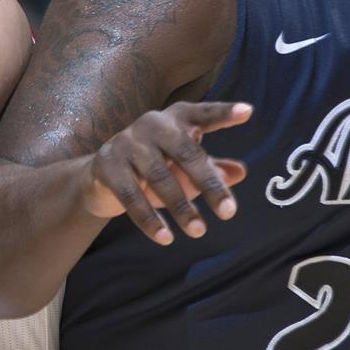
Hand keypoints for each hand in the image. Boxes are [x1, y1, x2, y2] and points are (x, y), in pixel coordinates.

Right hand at [80, 101, 250, 244]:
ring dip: (181, 207)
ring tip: (199, 231)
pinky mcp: (108, 165)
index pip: (204, 115)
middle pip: (186, 152)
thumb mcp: (184, 166)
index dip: (224, 113)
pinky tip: (166, 238)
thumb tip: (241, 172)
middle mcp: (153, 124)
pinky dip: (149, 219)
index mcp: (177, 119)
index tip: (248, 112)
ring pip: (160, 176)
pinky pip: (132, 195)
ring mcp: (127, 142)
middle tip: (229, 213)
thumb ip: (212, 168)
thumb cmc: (154, 166)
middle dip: (209, 184)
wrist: (101, 176)